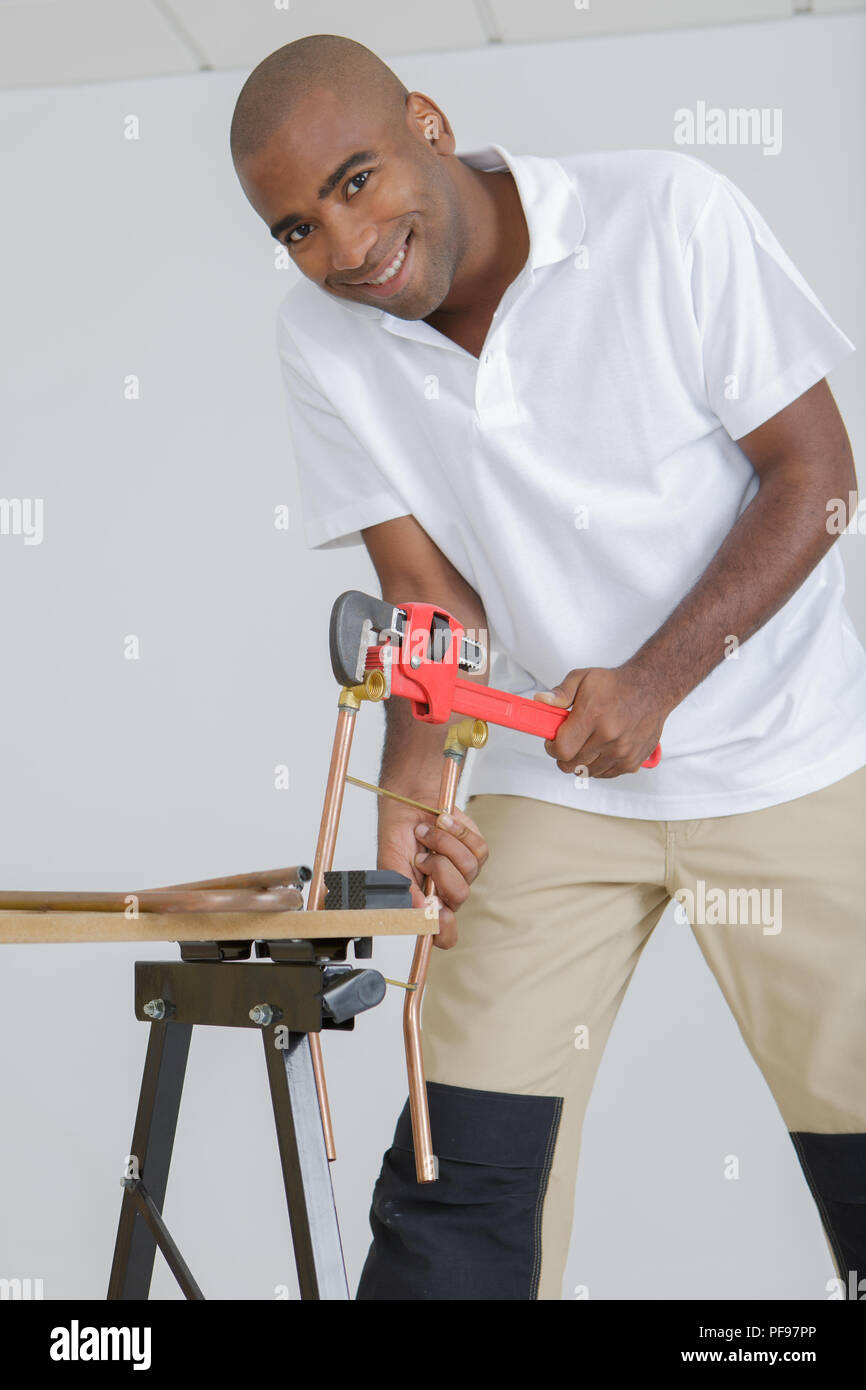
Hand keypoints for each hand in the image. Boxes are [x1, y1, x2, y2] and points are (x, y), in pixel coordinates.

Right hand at [377, 801, 488, 948]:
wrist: (409, 802)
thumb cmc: (397, 835)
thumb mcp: (391, 864)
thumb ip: (403, 890)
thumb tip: (421, 911)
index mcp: (425, 903)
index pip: (443, 935)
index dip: (444, 929)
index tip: (436, 911)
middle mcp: (446, 891)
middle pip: (459, 896)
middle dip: (438, 869)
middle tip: (420, 856)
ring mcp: (464, 872)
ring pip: (469, 869)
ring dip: (443, 845)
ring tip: (426, 834)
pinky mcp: (476, 850)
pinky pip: (478, 848)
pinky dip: (457, 832)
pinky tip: (441, 823)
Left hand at [533, 663, 668, 777]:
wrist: (652, 690)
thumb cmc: (615, 685)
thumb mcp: (583, 678)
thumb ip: (560, 693)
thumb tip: (541, 700)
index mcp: (593, 716)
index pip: (562, 749)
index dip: (552, 747)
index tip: (552, 740)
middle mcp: (609, 737)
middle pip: (571, 765)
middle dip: (563, 755)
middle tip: (568, 741)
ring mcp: (622, 752)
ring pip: (587, 772)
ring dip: (581, 761)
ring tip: (586, 742)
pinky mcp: (632, 762)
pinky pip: (604, 774)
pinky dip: (598, 766)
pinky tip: (600, 749)